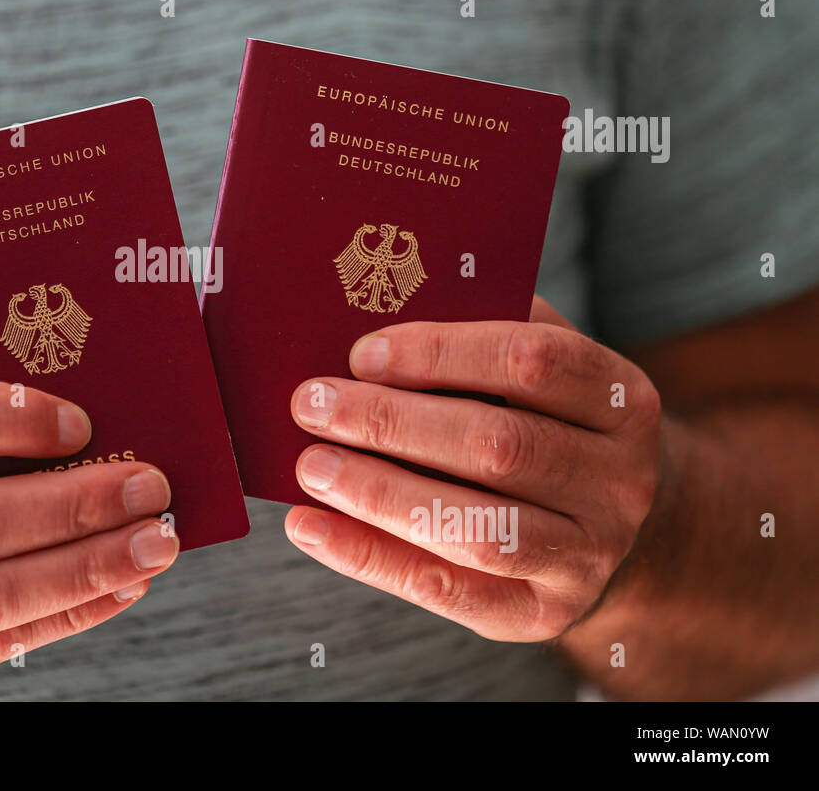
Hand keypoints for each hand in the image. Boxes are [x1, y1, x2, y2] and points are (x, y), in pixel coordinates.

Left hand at [284, 297, 663, 640]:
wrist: (615, 534)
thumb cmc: (548, 428)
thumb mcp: (543, 376)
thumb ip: (484, 337)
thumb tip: (378, 315)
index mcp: (621, 401)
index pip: (532, 362)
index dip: (442, 353)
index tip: (362, 353)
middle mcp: (619, 482)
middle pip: (497, 446)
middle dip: (391, 422)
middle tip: (312, 404)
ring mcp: (588, 555)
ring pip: (473, 526)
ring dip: (377, 493)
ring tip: (311, 466)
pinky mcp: (542, 613)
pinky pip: (446, 589)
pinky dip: (367, 556)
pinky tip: (309, 527)